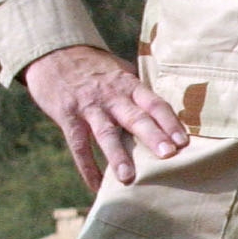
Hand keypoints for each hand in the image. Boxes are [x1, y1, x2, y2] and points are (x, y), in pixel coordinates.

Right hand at [24, 45, 189, 190]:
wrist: (53, 52)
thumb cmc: (94, 67)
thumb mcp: (120, 71)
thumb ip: (139, 92)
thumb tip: (166, 116)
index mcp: (129, 85)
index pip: (154, 103)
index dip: (169, 121)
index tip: (184, 141)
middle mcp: (112, 96)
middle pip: (135, 117)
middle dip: (153, 136)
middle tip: (169, 155)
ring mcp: (89, 107)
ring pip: (106, 133)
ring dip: (117, 156)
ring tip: (128, 178)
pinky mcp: (67, 116)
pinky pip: (78, 145)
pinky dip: (87, 167)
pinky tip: (97, 186)